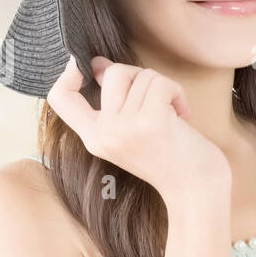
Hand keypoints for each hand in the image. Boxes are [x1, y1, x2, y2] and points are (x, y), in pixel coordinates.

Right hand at [45, 55, 230, 201]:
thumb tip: (99, 65)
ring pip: (141, 76)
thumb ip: (113, 102)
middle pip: (111, 74)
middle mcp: (103, 133)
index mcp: (93, 138)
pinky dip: (176, 92)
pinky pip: (160, 83)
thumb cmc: (169, 160)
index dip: (67, 74)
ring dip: (164, 88)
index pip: (60, 98)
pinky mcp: (150, 122)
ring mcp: (125, 128)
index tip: (90, 64)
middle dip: (139, 75)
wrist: (195, 192)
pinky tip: (183, 113)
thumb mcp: (129, 133)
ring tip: (173, 112)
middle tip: (156, 96)